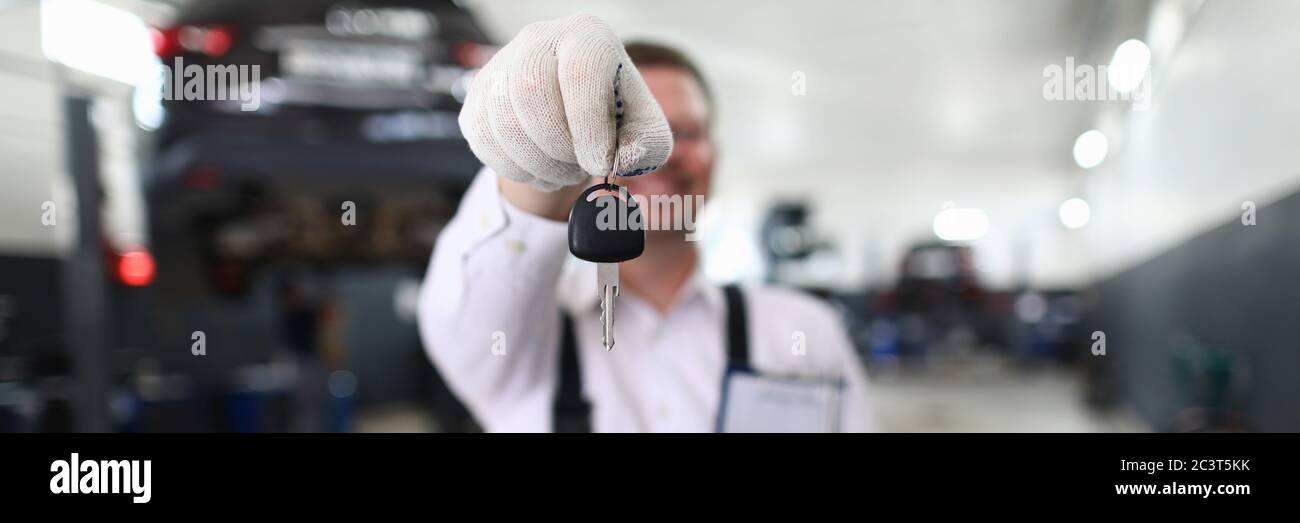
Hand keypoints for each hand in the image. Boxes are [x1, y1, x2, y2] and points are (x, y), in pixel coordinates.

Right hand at [459, 14, 672, 200]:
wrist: (572, 111)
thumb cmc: (613, 114)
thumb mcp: (643, 126)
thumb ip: (647, 143)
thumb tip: (623, 159)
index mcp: (586, 37)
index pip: (579, 73)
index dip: (588, 126)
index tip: (600, 163)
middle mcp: (538, 40)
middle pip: (531, 92)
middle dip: (558, 147)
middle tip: (579, 169)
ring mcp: (501, 65)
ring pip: (504, 122)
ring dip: (538, 164)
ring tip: (564, 172)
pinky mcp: (478, 95)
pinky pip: (484, 139)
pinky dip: (514, 168)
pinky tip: (539, 171)